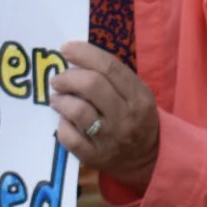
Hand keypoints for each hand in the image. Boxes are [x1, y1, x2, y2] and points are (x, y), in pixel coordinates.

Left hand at [50, 40, 159, 192]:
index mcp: (138, 96)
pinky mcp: (94, 157)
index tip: (66, 48)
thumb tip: (78, 58)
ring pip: (77, 111)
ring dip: (61, 100)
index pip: (109, 67)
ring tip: (58, 98)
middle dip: (68, 77)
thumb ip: (113, 77)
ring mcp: (109, 138)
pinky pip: (69, 138)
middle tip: (58, 79)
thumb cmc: (137, 117)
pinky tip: (64, 121)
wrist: (149, 157)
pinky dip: (62, 126)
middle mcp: (125, 116)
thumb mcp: (137, 93)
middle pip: (91, 85)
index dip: (84, 54)